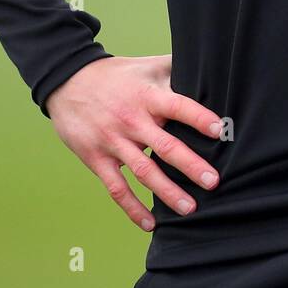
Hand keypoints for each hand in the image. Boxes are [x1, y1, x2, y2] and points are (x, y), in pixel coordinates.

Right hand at [45, 54, 223, 230]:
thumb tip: (207, 63)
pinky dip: (132, 208)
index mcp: (147, 97)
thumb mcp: (146, 66)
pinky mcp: (96, 159)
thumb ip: (175, 68)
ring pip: (143, 172)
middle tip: (214, 182)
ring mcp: (113, 142)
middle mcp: (132, 121)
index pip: (177, 106)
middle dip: (191, 165)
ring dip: (167, 192)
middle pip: (164, 146)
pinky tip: (150, 223)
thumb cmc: (116, 75)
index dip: (198, 118)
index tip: (220, 130)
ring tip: (190, 209)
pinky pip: (117, 188)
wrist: (67, 82)